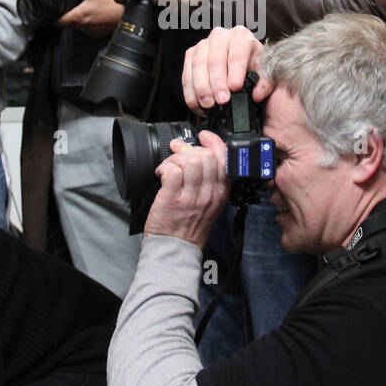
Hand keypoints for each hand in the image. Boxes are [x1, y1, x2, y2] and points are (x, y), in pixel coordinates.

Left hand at [57, 0, 123, 37]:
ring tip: (82, 9)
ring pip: (78, 26)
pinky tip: (93, 15)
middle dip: (66, 15)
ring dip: (77, 19)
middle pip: (67, 23)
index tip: (54, 11)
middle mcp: (83, 26)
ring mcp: (90, 31)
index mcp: (78, 16)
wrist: (127, 15)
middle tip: (68, 6)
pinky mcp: (97, 33)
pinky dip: (87, 23)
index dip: (54, 16)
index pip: (59, 21)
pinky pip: (88, 29)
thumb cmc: (112, 5)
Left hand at [144, 131, 229, 248]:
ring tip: (168, 167)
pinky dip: (164, 167)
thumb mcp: (211, 204)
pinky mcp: (172, 199)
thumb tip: (199, 155)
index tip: (204, 136)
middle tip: (178, 152)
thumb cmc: (190, 227)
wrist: (176, 249)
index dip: (213, 142)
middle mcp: (208, 193)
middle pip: (205, 156)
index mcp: (220, 192)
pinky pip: (171, 171)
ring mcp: (191, 197)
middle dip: (189, 149)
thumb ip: (210, 181)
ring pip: (189, 162)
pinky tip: (161, 174)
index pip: (224, 158)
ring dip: (174, 159)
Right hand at [182, 25, 269, 111]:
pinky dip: (191, 92)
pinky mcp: (191, 55)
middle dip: (217, 83)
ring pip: (198, 66)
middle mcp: (220, 36)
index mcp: (241, 36)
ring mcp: (203, 45)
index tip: (235, 88)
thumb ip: (264, 83)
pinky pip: (187, 74)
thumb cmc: (251, 63)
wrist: (241, 59)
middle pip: (215, 59)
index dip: (235, 71)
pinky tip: (198, 105)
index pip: (237, 53)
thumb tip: (257, 94)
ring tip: (209, 105)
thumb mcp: (263, 71)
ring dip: (202, 88)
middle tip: (222, 100)